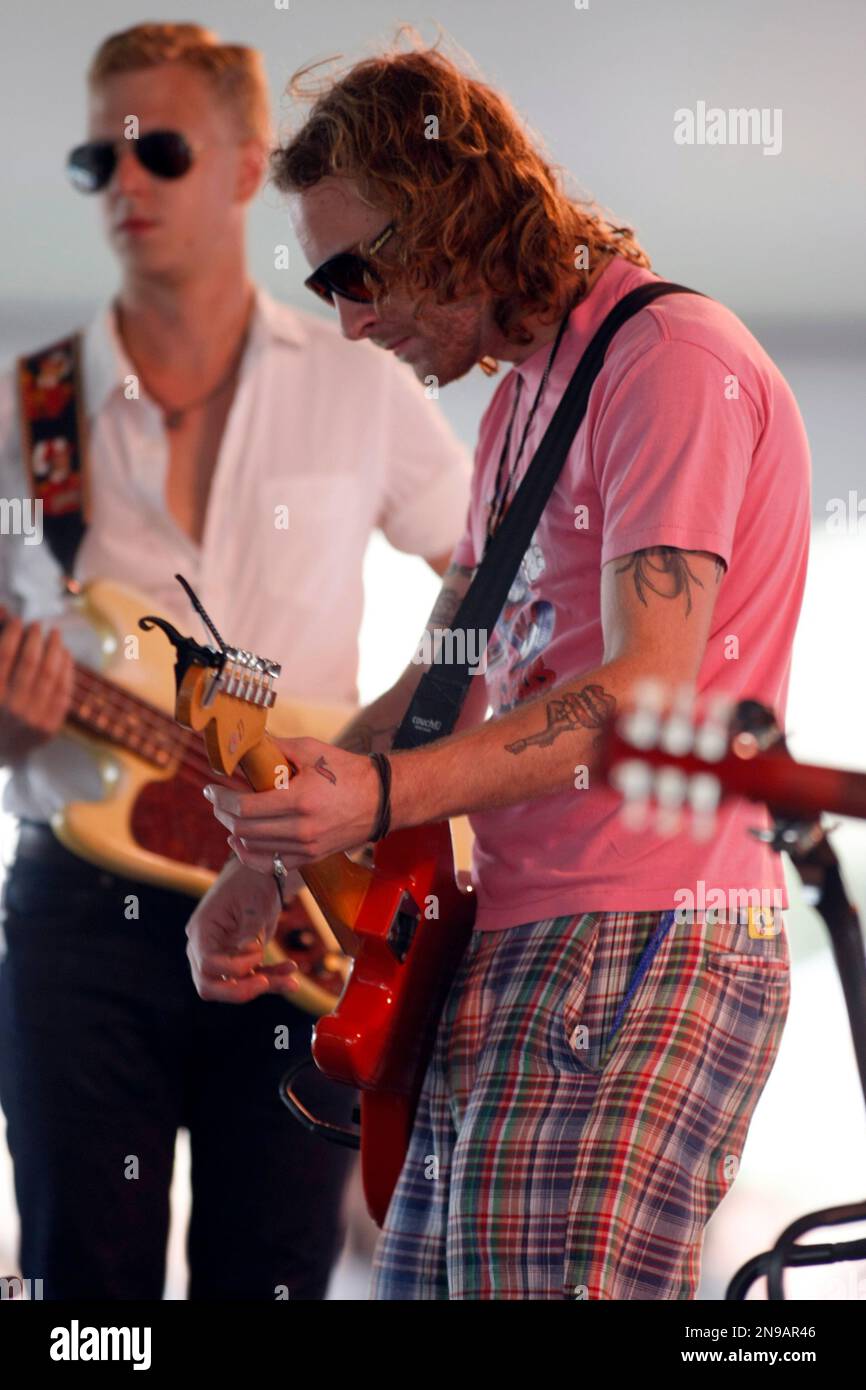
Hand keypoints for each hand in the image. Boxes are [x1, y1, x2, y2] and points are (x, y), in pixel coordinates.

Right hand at [0, 608, 73, 762]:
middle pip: (30, 662)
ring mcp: (32, 720)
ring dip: (55, 649)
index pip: (3, 655)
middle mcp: (11, 708)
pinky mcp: (50, 728)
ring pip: (51, 675)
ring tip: (55, 636)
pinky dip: (66, 670)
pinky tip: (65, 656)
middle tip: (38, 625)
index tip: (17, 620)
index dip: (11, 633)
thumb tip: (3, 613)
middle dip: (35, 638)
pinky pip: (64, 692)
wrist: (0, 753)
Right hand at [186, 856, 302, 1002]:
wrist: (263, 872)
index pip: (207, 964)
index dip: (233, 967)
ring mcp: (222, 955)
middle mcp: (206, 947)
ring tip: (292, 981)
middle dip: (238, 991)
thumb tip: (252, 956)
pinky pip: (253, 976)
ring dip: (265, 985)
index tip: (258, 953)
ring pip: (235, 986)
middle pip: (209, 985)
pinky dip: (273, 977)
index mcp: (202, 930)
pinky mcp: (240, 959)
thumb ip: (250, 932)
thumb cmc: (254, 881)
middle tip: (265, 984)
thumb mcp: (254, 904)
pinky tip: (291, 970)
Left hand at [203, 737, 380, 874]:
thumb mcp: (312, 750)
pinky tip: (239, 844)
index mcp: (300, 799)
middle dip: (222, 814)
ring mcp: (306, 847)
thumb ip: (276, 747)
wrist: (382, 799)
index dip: (220, 798)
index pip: (245, 807)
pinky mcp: (311, 858)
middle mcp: (302, 828)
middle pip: (244, 830)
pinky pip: (270, 866)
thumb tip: (246, 741)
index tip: (211, 788)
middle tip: (216, 799)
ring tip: (228, 816)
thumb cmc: (348, 771)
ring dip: (233, 832)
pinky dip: (249, 856)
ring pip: (253, 848)